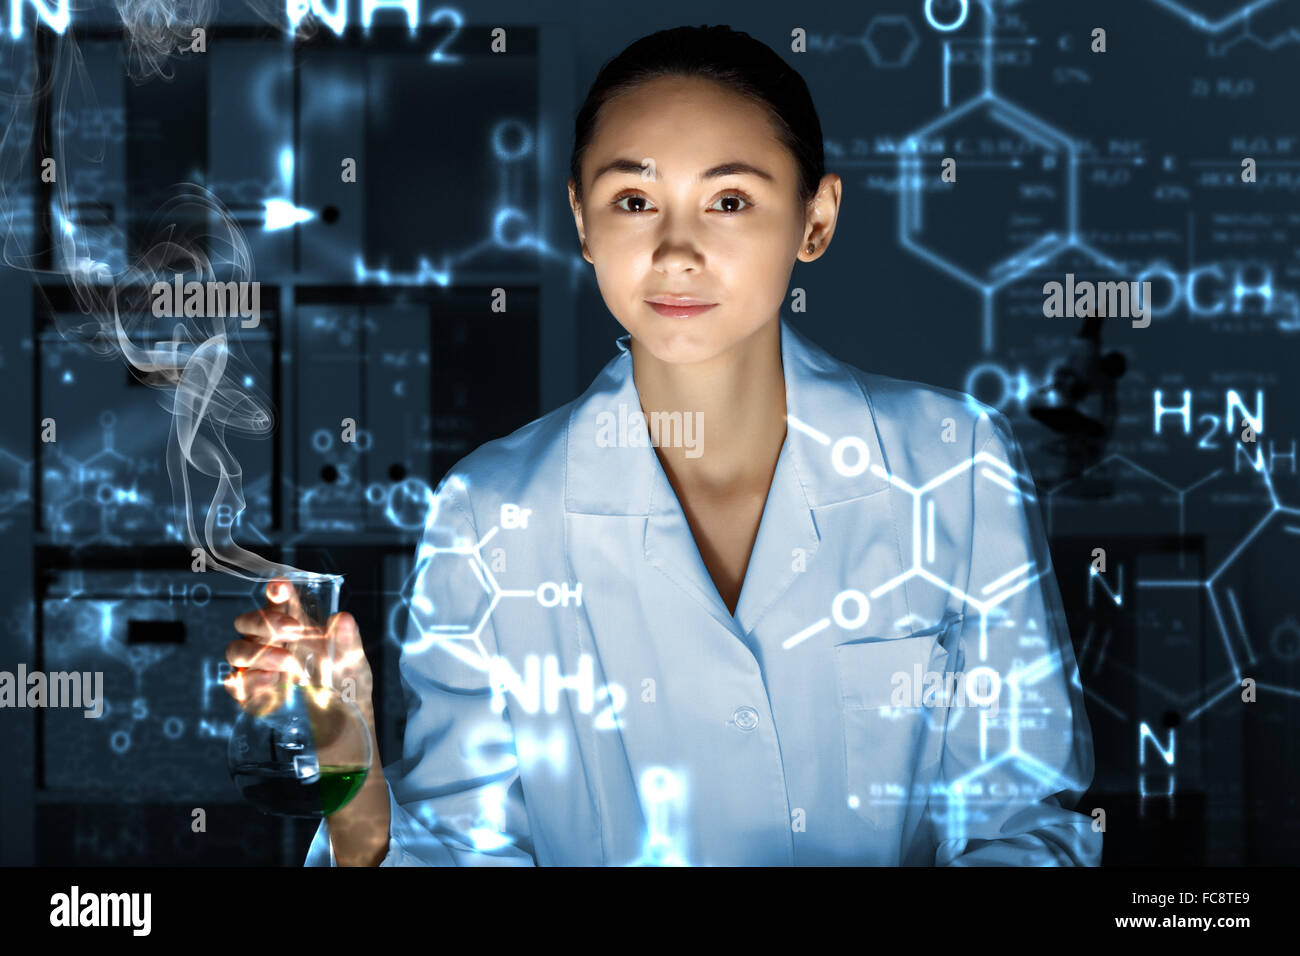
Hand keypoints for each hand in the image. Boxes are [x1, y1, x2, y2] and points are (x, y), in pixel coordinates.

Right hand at [225, 577, 375, 721]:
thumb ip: (347, 640)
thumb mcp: (352, 661)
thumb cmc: (343, 682)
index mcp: (292, 624)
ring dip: (260, 653)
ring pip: (236, 650)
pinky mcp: (248, 693)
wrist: (339, 721)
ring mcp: (255, 667)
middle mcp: (267, 641)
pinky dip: (250, 680)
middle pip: (246, 621)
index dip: (275, 590)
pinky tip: (273, 681)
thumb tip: (343, 618)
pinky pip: (235, 682)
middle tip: (293, 628)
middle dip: (266, 621)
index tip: (280, 586)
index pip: (276, 600)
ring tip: (289, 663)